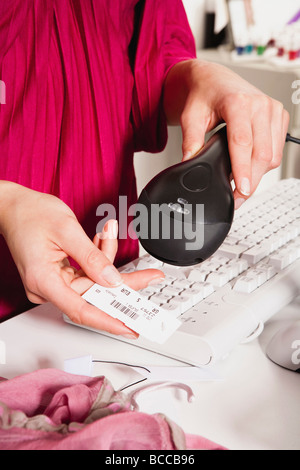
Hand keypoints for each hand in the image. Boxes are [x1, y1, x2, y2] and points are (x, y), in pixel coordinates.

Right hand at [0, 183, 163, 336]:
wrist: (14, 206)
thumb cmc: (31, 214)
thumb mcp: (67, 230)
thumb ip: (92, 257)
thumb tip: (112, 280)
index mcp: (43, 280)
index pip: (81, 310)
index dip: (109, 321)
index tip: (132, 327)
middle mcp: (46, 287)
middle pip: (93, 294)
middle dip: (122, 282)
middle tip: (149, 276)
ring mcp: (52, 282)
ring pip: (92, 281)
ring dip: (106, 259)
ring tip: (109, 233)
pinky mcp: (58, 275)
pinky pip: (85, 272)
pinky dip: (96, 257)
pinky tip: (99, 239)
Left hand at [163, 60, 289, 207]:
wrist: (213, 79)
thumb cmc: (203, 94)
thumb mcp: (190, 118)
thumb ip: (190, 142)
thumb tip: (190, 165)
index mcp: (238, 102)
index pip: (243, 144)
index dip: (242, 170)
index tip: (241, 190)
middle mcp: (260, 104)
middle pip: (262, 154)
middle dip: (251, 181)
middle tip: (236, 198)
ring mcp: (273, 110)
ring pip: (273, 155)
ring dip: (258, 174)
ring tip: (240, 182)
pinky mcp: (279, 116)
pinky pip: (277, 149)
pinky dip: (265, 163)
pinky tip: (249, 165)